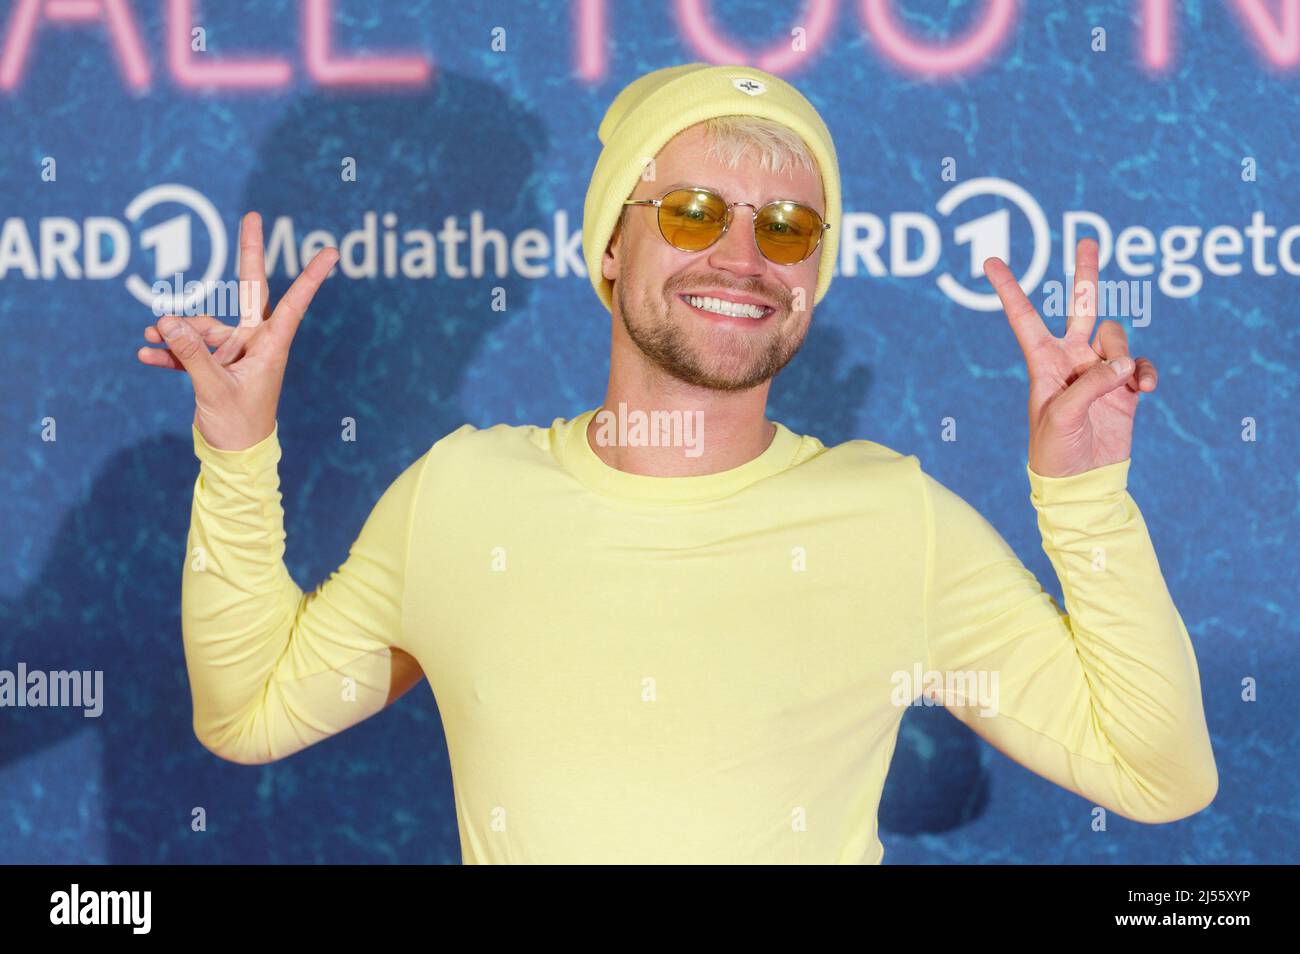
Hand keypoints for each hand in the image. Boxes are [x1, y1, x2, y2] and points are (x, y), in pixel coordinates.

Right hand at [137, 212, 338, 450]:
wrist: (233, 458)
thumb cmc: (238, 426)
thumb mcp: (213, 389)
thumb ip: (191, 354)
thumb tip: (167, 319)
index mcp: (271, 346)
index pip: (293, 303)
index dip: (310, 277)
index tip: (330, 251)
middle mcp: (255, 343)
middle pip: (250, 290)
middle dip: (248, 254)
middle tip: (252, 215)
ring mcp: (235, 352)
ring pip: (204, 327)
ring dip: (178, 332)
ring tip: (150, 338)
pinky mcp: (215, 367)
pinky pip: (191, 350)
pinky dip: (170, 352)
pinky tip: (146, 354)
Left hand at [983, 237, 1156, 477]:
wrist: (1082, 483)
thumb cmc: (1055, 452)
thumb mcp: (1062, 417)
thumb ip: (1092, 385)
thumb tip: (1125, 363)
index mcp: (1043, 362)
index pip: (1025, 317)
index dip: (1009, 289)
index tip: (990, 262)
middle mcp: (1071, 360)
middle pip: (1080, 306)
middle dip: (1085, 274)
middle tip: (1086, 239)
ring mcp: (1100, 372)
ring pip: (1117, 338)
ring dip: (1125, 356)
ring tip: (1125, 385)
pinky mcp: (1125, 389)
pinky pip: (1141, 366)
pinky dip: (1146, 373)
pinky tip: (1145, 390)